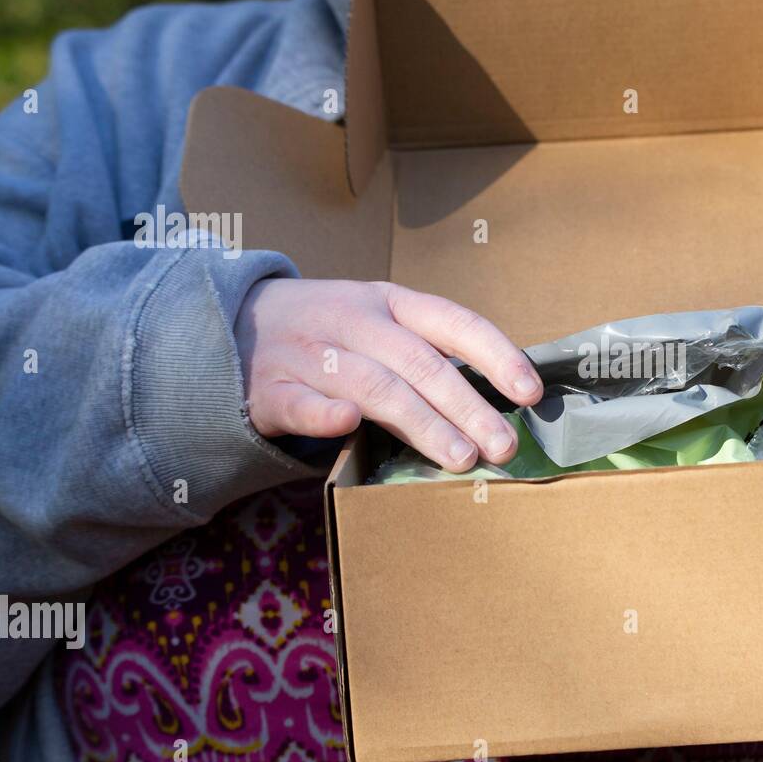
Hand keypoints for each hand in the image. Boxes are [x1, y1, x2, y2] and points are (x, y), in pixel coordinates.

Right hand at [233, 279, 541, 471]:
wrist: (232, 325)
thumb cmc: (331, 333)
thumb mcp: (380, 321)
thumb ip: (430, 351)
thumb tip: (502, 398)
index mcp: (390, 303)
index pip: (454, 323)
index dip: (496, 356)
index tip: (530, 393)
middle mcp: (354, 321)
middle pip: (420, 364)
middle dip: (468, 407)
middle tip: (503, 446)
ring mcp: (311, 353)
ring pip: (374, 387)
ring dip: (422, 422)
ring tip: (461, 458)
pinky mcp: (270, 389)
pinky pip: (300, 402)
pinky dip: (324, 414)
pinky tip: (349, 425)